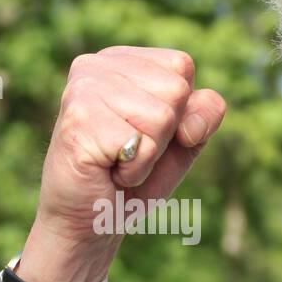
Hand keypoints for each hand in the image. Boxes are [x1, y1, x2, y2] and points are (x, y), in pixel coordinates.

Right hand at [16, 46, 225, 281]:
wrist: (88, 221)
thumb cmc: (131, 179)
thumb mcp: (182, 141)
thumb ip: (204, 114)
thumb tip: (192, 124)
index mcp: (119, 60)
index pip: (182, 66)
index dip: (179, 111)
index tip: (143, 133)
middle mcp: (95, 66)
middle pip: (175, 89)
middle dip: (163, 135)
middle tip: (128, 151)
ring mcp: (82, 91)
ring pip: (161, 117)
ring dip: (148, 155)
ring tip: (116, 162)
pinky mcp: (78, 122)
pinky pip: (140, 145)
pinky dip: (133, 171)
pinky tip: (105, 172)